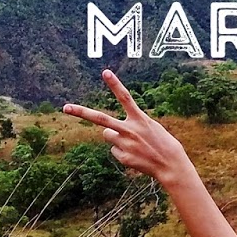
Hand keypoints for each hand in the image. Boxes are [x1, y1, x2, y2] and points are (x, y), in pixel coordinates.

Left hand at [62, 70, 193, 188]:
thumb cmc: (163, 143)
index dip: (115, 84)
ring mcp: (124, 144)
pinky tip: (135, 156)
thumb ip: (130, 124)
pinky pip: (114, 151)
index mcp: (140, 119)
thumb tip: (107, 132)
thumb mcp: (151, 127)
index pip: (125, 97)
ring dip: (116, 137)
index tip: (105, 72)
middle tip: (65, 108)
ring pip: (107, 135)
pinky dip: (122, 152)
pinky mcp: (122, 157)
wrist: (171, 165)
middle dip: (81, 112)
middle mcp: (129, 130)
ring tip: (134, 144)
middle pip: (100, 118)